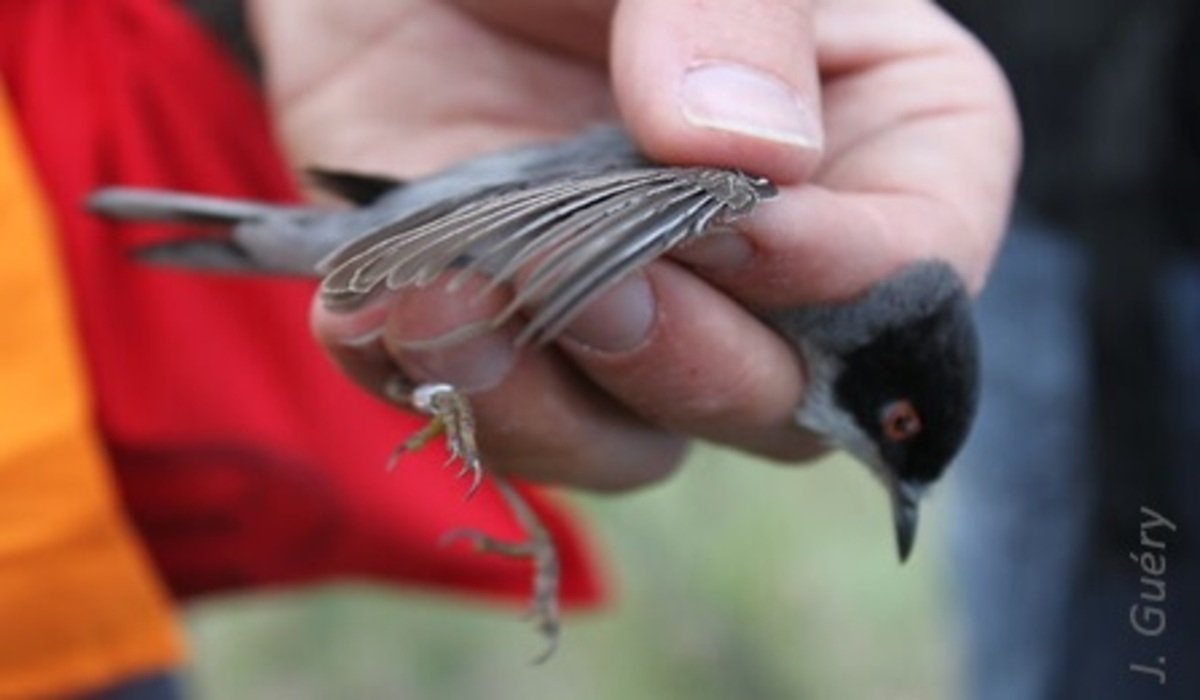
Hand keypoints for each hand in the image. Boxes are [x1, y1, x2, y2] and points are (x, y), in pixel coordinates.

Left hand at [249, 0, 1018, 490]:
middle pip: (796, 391)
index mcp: (879, 129)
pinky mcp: (536, 334)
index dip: (846, 277)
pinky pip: (528, 422)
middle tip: (598, 288)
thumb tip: (751, 157)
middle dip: (693, 361)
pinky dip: (459, 388)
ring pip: (655, 436)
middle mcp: (778, 248)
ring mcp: (655, 304)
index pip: (922, 258)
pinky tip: (389, 312)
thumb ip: (735, 13)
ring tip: (453, 303)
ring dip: (556, 403)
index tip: (727, 225)